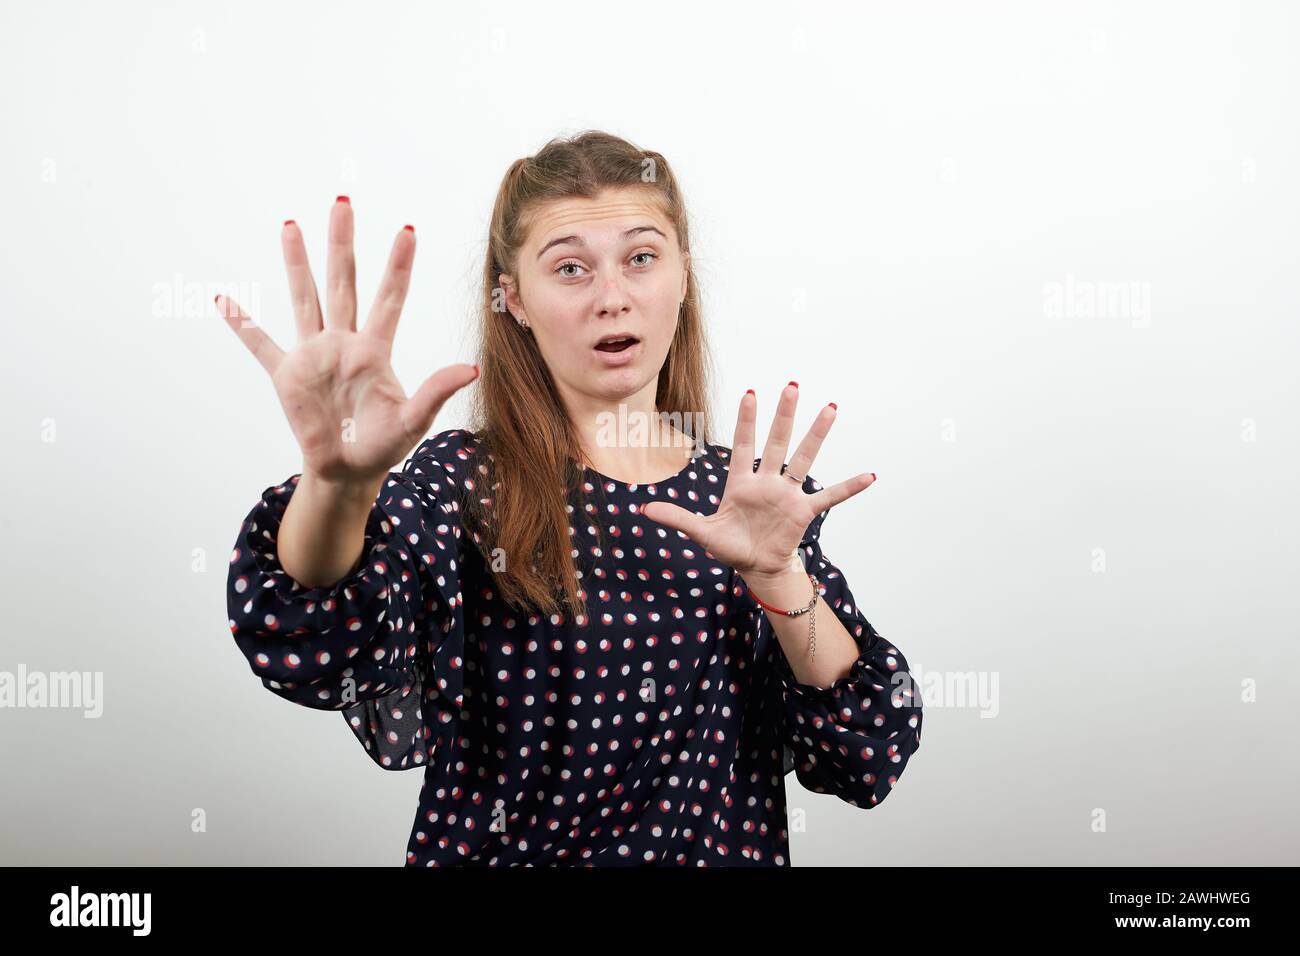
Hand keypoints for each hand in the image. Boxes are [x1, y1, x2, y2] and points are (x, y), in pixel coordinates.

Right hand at [216, 198, 478, 487]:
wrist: (348, 472)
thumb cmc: (383, 446)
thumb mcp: (413, 420)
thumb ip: (436, 391)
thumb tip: (472, 369)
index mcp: (375, 350)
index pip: (390, 298)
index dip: (398, 265)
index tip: (407, 229)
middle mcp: (344, 343)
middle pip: (344, 282)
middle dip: (343, 243)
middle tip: (342, 202)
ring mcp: (314, 355)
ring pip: (305, 298)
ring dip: (297, 263)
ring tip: (291, 225)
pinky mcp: (287, 375)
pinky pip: (261, 345)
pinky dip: (243, 325)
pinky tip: (225, 300)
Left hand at [640, 383, 874, 580]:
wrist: (755, 568)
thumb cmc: (731, 546)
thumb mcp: (702, 532)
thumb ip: (677, 518)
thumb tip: (644, 509)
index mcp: (741, 483)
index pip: (743, 446)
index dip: (746, 421)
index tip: (750, 394)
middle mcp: (767, 482)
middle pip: (777, 442)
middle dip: (784, 415)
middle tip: (793, 385)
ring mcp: (787, 495)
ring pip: (804, 459)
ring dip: (817, 435)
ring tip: (830, 409)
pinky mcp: (803, 512)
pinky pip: (829, 497)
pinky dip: (848, 487)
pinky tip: (868, 475)